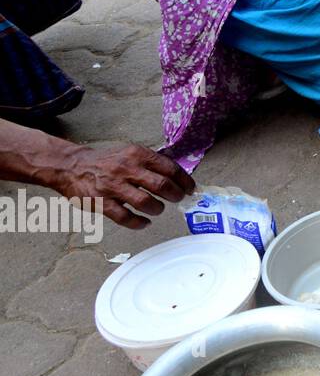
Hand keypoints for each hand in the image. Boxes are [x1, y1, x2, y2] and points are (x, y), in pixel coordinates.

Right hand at [53, 144, 195, 229]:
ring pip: (145, 202)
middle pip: (161, 185)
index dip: (184, 180)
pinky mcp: (101, 202)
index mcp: (137, 154)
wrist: (71, 166)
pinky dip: (138, 223)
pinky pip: (125, 217)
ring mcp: (113, 186)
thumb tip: (177, 176)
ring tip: (158, 209)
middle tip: (178, 199)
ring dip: (157, 209)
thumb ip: (150, 162)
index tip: (191, 188)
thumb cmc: (106, 161)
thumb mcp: (130, 152)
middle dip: (175, 195)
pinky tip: (144, 222)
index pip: (169, 168)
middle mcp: (126, 169)